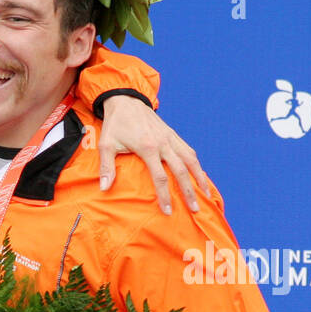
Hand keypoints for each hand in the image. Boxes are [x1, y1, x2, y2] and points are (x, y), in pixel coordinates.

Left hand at [98, 95, 215, 214]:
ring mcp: (170, 138)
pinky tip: (200, 175)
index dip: (165, 195)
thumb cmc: (115, 124)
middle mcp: (163, 143)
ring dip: (200, 177)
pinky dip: (196, 164)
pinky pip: (188, 150)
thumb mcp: (106, 145)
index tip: (168, 210)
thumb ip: (106, 167)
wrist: (126, 101)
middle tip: (195, 209)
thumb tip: (104, 188)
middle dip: (189, 191)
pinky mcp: (172, 134)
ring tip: (206, 194)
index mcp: (148, 147)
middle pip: (181, 170)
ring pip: (191, 159)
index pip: (160, 177)